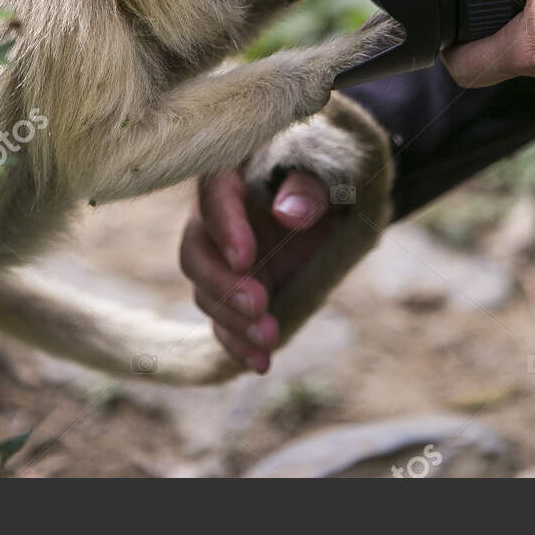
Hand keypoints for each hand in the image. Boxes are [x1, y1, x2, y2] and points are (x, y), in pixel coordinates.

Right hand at [178, 168, 342, 372]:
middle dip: (224, 285)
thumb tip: (288, 214)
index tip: (246, 258)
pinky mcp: (234, 292)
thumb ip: (308, 188)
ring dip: (234, 321)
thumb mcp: (328, 173)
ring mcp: (221, 259)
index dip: (225, 229)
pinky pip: (224, 322)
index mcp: (229, 174)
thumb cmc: (328, 175)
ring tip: (270, 339)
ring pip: (206, 293)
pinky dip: (238, 344)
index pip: (213, 197)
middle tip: (259, 304)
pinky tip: (260, 362)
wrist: (338, 201)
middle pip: (196, 253)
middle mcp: (214, 218)